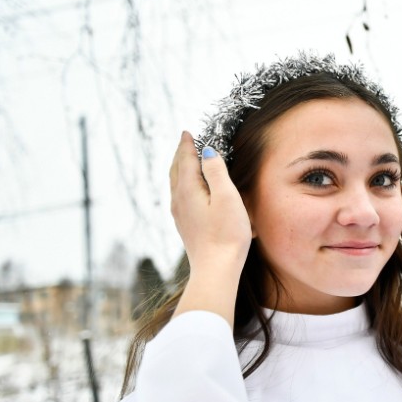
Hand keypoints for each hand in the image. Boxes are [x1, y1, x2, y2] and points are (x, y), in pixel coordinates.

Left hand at [169, 132, 250, 276]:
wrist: (216, 269)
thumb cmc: (226, 234)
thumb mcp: (226, 197)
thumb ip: (216, 172)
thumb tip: (207, 152)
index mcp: (188, 190)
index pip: (185, 160)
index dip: (187, 145)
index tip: (187, 132)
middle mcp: (179, 200)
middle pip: (176, 170)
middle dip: (180, 154)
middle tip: (184, 142)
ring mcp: (180, 214)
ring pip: (175, 183)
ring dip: (180, 168)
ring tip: (185, 161)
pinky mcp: (185, 225)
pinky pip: (179, 195)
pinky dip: (182, 183)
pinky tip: (188, 189)